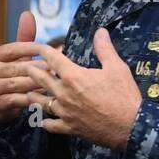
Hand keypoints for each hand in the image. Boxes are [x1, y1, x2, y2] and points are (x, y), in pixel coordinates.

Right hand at [0, 10, 48, 126]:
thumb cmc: (9, 74)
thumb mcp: (15, 56)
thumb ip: (23, 37)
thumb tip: (28, 14)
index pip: (14, 49)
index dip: (32, 48)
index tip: (50, 49)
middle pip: (19, 67)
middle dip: (40, 67)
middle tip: (58, 68)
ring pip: (21, 83)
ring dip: (39, 83)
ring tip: (56, 81)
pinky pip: (19, 99)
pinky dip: (34, 98)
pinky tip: (46, 96)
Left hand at [26, 28, 141, 150]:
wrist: (131, 126)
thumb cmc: (124, 96)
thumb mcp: (117, 68)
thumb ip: (105, 48)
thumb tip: (100, 31)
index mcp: (74, 77)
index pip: (52, 59)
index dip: (44, 51)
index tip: (39, 48)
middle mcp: (64, 94)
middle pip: (41, 80)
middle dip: (32, 71)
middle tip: (27, 67)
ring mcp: (65, 112)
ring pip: (41, 103)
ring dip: (34, 96)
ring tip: (29, 92)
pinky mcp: (69, 127)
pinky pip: (51, 125)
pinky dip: (45, 122)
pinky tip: (42, 121)